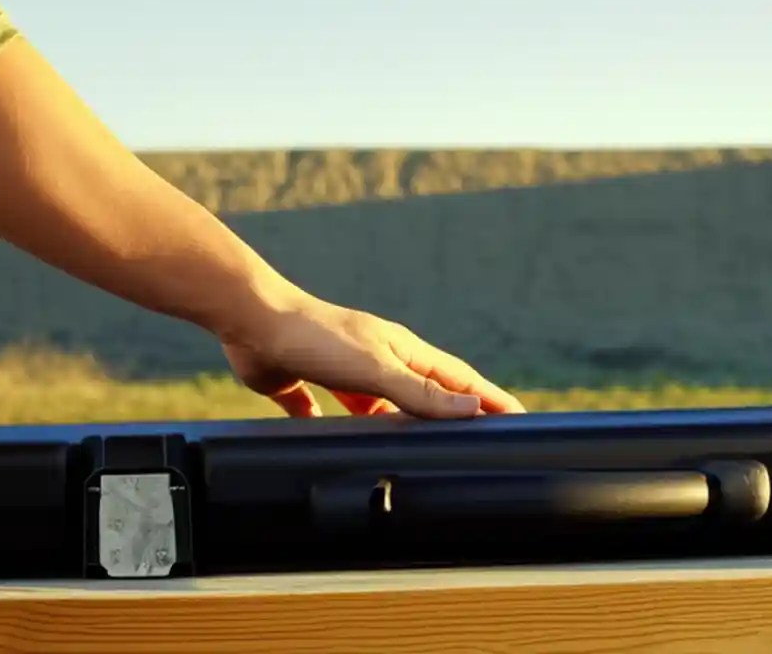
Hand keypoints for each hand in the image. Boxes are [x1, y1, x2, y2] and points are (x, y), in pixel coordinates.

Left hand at [220, 291, 526, 418]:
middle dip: (451, 414)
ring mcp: (343, 371)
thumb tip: (472, 408)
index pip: (457, 380)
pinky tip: (337, 444)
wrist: (252, 321)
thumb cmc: (317, 337)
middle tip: (478, 437)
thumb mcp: (377, 369)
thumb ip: (420, 392)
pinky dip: (337, 429)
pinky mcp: (307, 382)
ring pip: (380, 406)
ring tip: (418, 450)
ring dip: (399, 425)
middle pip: (424, 393)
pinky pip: (327, 411)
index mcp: (402, 352)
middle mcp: (377, 360)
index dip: (489, 399)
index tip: (519, 416)